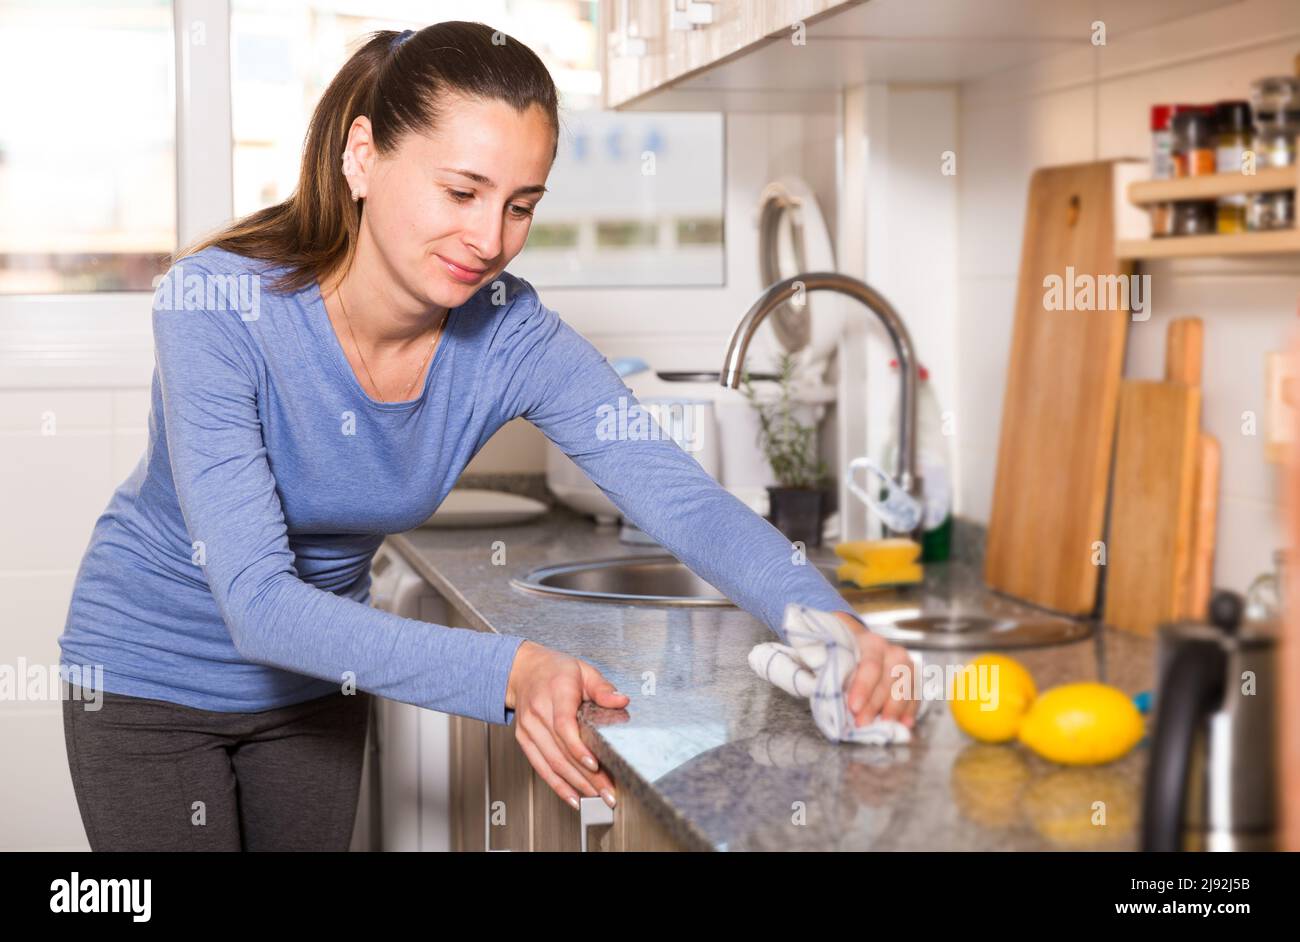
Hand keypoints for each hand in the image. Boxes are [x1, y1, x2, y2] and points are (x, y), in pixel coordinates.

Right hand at [504, 640, 629, 809]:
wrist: (523, 671)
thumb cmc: (556, 670)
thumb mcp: (583, 670)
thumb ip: (603, 688)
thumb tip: (622, 701)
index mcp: (556, 692)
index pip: (564, 725)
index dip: (578, 748)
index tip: (594, 765)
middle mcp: (539, 711)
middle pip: (562, 750)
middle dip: (586, 776)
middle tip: (607, 791)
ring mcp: (529, 727)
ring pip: (551, 762)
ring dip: (575, 784)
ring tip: (596, 796)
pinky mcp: (524, 739)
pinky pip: (540, 766)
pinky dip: (557, 785)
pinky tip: (572, 797)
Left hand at [834, 612, 919, 728]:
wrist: (861, 644)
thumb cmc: (847, 653)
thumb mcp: (837, 656)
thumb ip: (836, 673)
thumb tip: (832, 697)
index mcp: (871, 644)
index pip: (871, 666)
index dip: (863, 688)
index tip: (854, 707)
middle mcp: (891, 653)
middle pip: (886, 682)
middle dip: (874, 706)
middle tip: (862, 723)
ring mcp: (905, 665)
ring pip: (903, 689)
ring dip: (893, 711)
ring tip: (882, 726)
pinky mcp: (913, 678)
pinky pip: (914, 696)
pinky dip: (909, 711)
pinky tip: (904, 723)